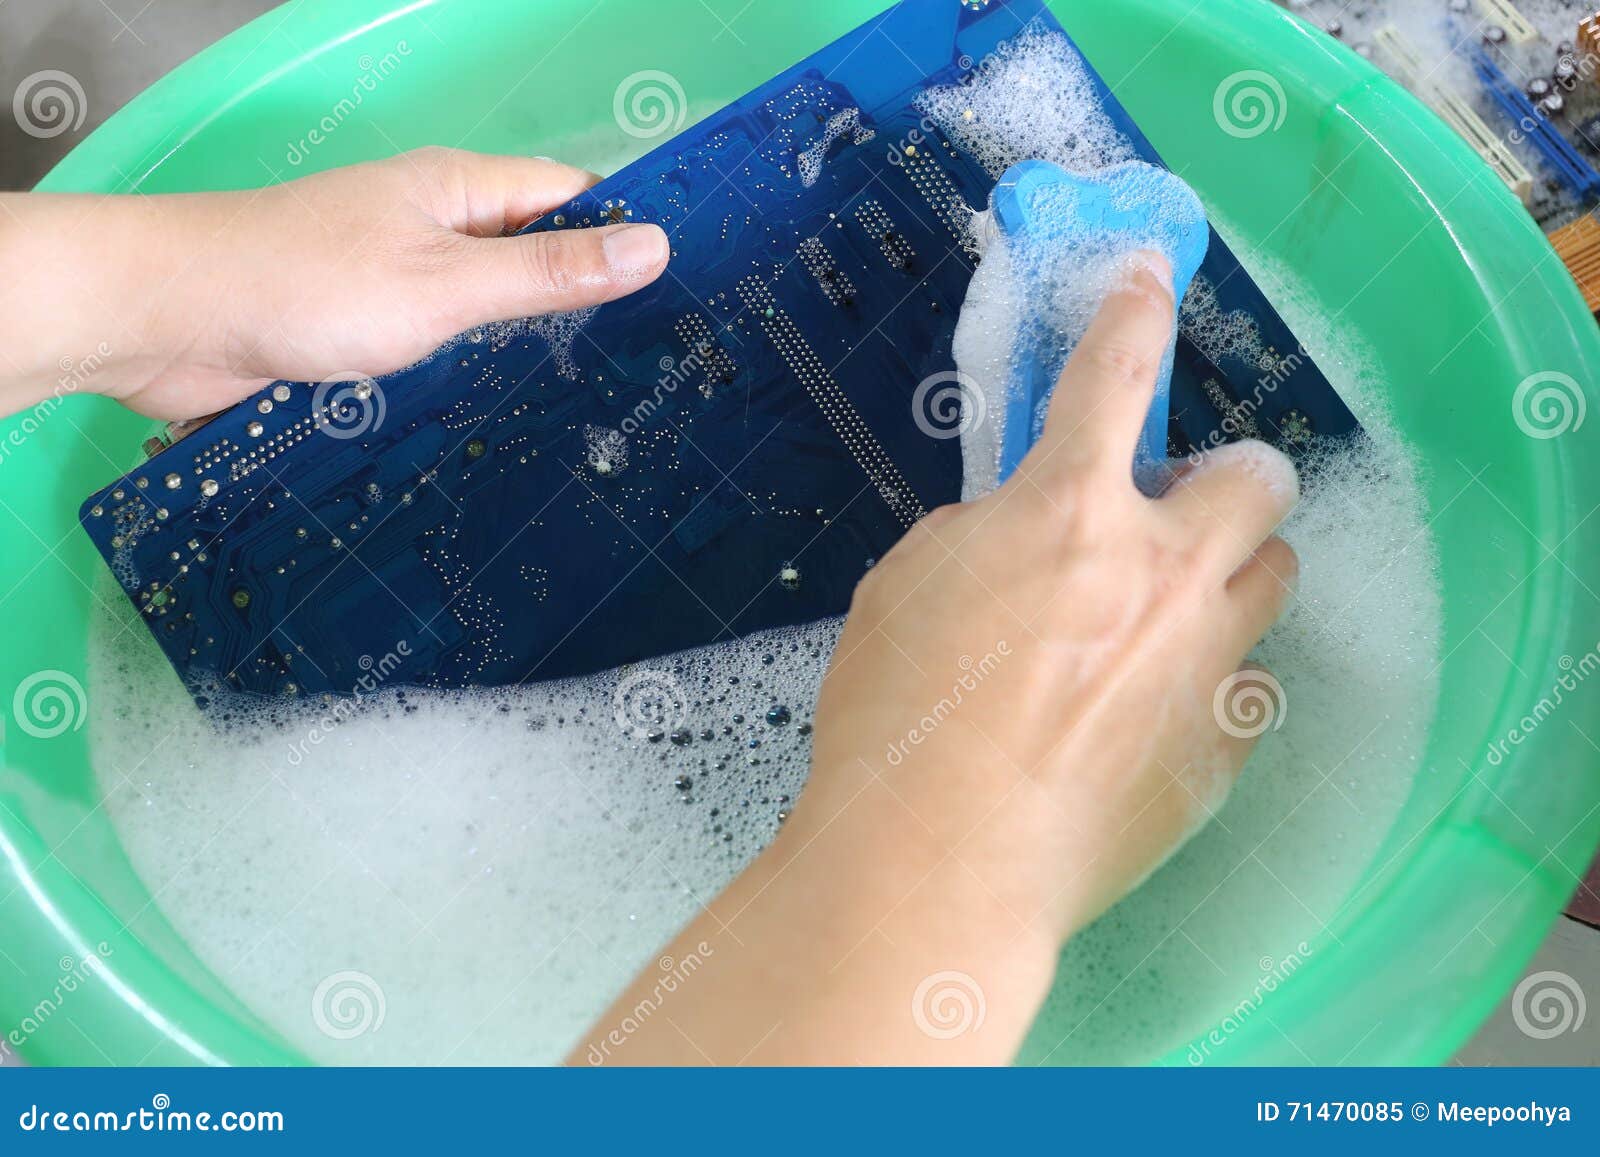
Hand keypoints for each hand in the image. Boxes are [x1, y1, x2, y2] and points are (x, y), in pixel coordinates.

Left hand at [0, 147, 669, 419]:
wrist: (167, 322)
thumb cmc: (304, 286)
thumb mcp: (446, 284)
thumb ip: (546, 274)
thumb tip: (655, 248)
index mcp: (459, 189)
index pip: (573, 200)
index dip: (630, 238)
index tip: (692, 296)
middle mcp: (433, 225)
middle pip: (536, 257)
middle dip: (589, 304)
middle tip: (661, 372)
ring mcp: (398, 278)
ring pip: (490, 311)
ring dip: (532, 350)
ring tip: (607, 408)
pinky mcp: (366, 331)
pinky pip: (444, 349)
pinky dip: (477, 378)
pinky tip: (512, 423)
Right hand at [809, 251, 1299, 938]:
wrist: (939, 860)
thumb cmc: (897, 718)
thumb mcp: (910, 584)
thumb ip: (985, 533)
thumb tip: (1024, 530)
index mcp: (1070, 513)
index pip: (1115, 373)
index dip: (1136, 310)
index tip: (1150, 276)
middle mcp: (1164, 572)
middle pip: (1262, 479)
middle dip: (1232, 477)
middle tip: (1180, 510)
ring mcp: (1207, 664)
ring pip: (1275, 577)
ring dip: (1230, 576)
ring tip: (1168, 618)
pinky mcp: (1222, 748)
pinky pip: (1248, 688)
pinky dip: (1210, 683)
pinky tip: (1150, 718)